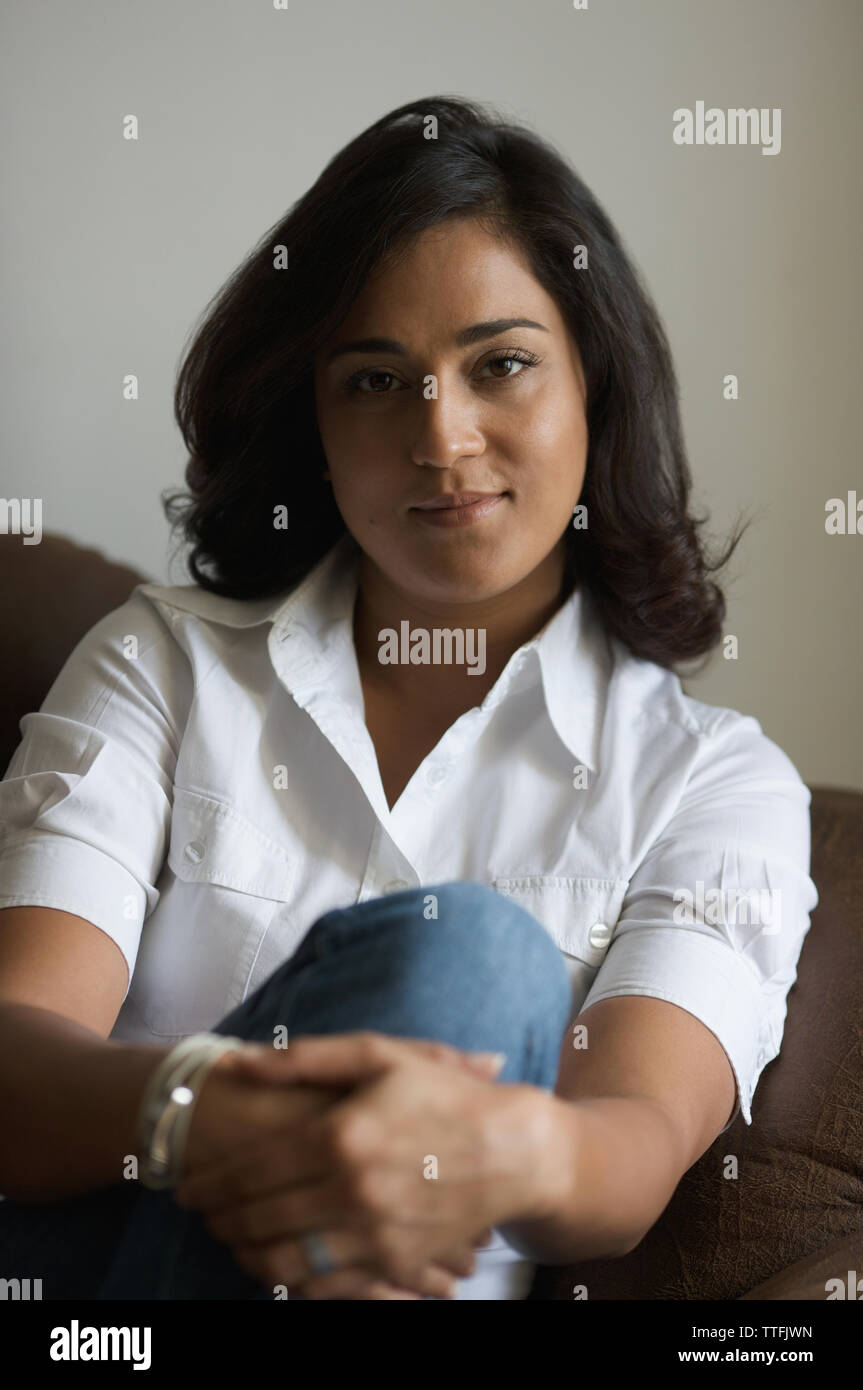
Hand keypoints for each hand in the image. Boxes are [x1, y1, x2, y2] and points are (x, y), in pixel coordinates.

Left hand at [176, 1032, 546, 1298]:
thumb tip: (237, 1061)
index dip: (210, 1183)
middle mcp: (352, 1191)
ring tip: (231, 1239)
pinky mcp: (395, 1264)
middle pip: (259, 1219)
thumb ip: (304, 1057)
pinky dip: (291, 1279)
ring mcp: (375, 1234)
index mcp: (341, 1135)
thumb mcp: (380, 1056)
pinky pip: (326, 1285)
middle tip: (201, 1214)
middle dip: (218, 1219)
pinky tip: (278, 1261)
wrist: (515, 1151)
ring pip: (284, 1260)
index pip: (250, 1171)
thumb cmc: (444, 1095)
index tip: (187, 1185)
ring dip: (245, 1253)